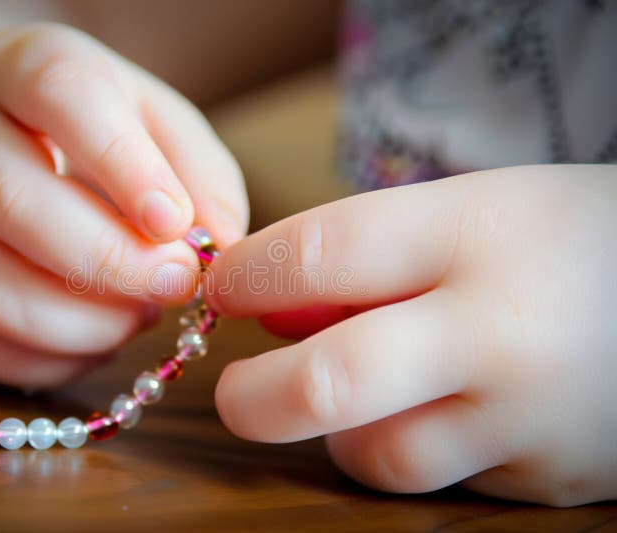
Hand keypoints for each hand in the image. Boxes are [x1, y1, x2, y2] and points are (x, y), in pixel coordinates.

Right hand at [0, 23, 247, 386]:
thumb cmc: (83, 128)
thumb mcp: (152, 119)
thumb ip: (198, 174)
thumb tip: (220, 252)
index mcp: (21, 70)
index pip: (62, 99)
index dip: (125, 166)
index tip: (176, 223)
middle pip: (16, 204)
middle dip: (113, 263)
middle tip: (177, 285)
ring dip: (85, 325)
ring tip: (139, 315)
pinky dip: (51, 362)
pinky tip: (98, 340)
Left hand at [207, 165, 615, 505]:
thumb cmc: (565, 238)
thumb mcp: (469, 212)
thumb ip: (366, 261)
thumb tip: (273, 316)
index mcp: (476, 236)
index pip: (323, 253)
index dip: (248, 275)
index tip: (219, 288)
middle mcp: (501, 335)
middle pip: (333, 383)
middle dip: (255, 395)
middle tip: (233, 392)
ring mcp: (528, 422)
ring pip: (379, 456)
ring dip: (337, 432)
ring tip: (353, 397)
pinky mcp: (547, 482)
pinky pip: (442, 480)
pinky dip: (410, 447)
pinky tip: (434, 413)